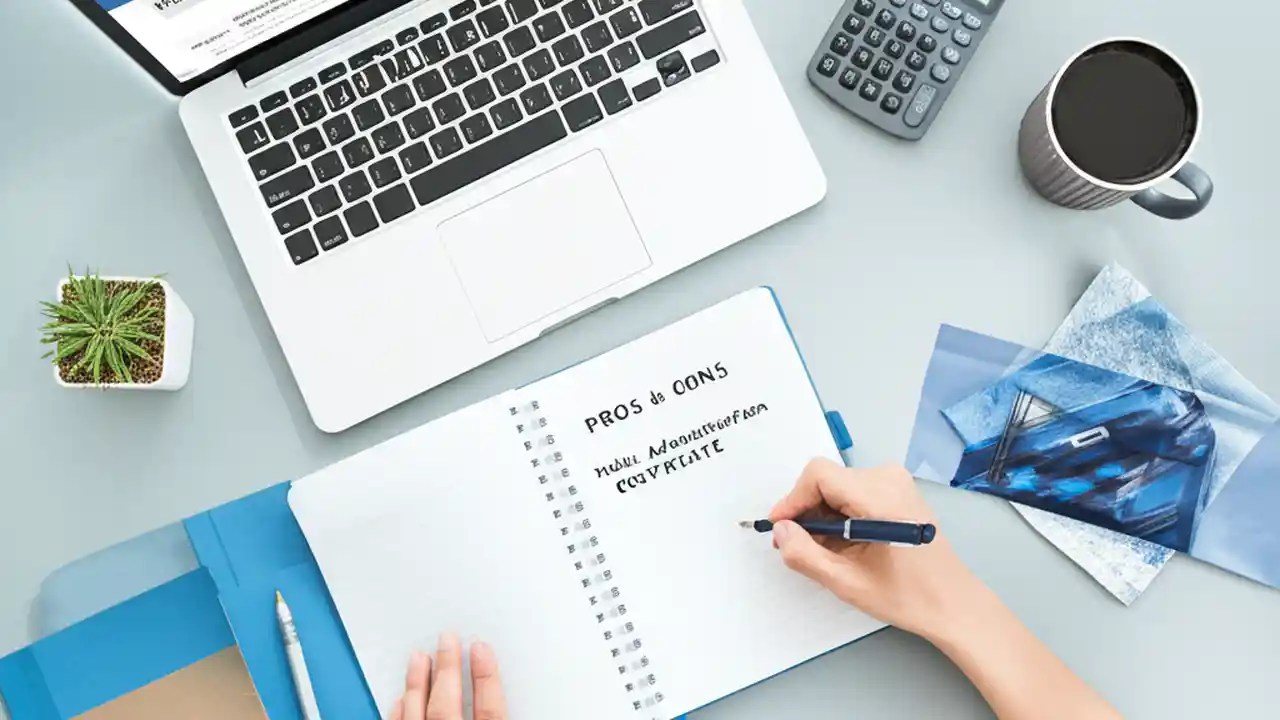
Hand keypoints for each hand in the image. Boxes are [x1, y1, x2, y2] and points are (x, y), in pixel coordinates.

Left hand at [392, 633, 507, 719]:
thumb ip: (500, 715)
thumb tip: (505, 694)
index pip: (490, 710)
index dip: (486, 677)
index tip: (480, 649)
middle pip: (447, 706)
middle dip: (447, 669)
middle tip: (447, 640)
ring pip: (416, 714)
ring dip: (417, 683)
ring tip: (419, 657)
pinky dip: (398, 712)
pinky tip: (401, 698)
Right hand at [768, 459, 990, 642]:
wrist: (953, 602)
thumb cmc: (906, 596)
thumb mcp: (847, 582)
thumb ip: (805, 555)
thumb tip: (781, 530)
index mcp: (879, 497)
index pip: (818, 475)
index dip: (793, 500)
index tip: (780, 529)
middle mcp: (889, 478)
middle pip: (827, 481)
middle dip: (807, 512)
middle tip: (797, 547)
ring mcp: (897, 482)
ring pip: (838, 487)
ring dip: (824, 516)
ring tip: (826, 552)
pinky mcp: (899, 491)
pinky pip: (855, 492)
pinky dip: (841, 515)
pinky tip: (845, 545)